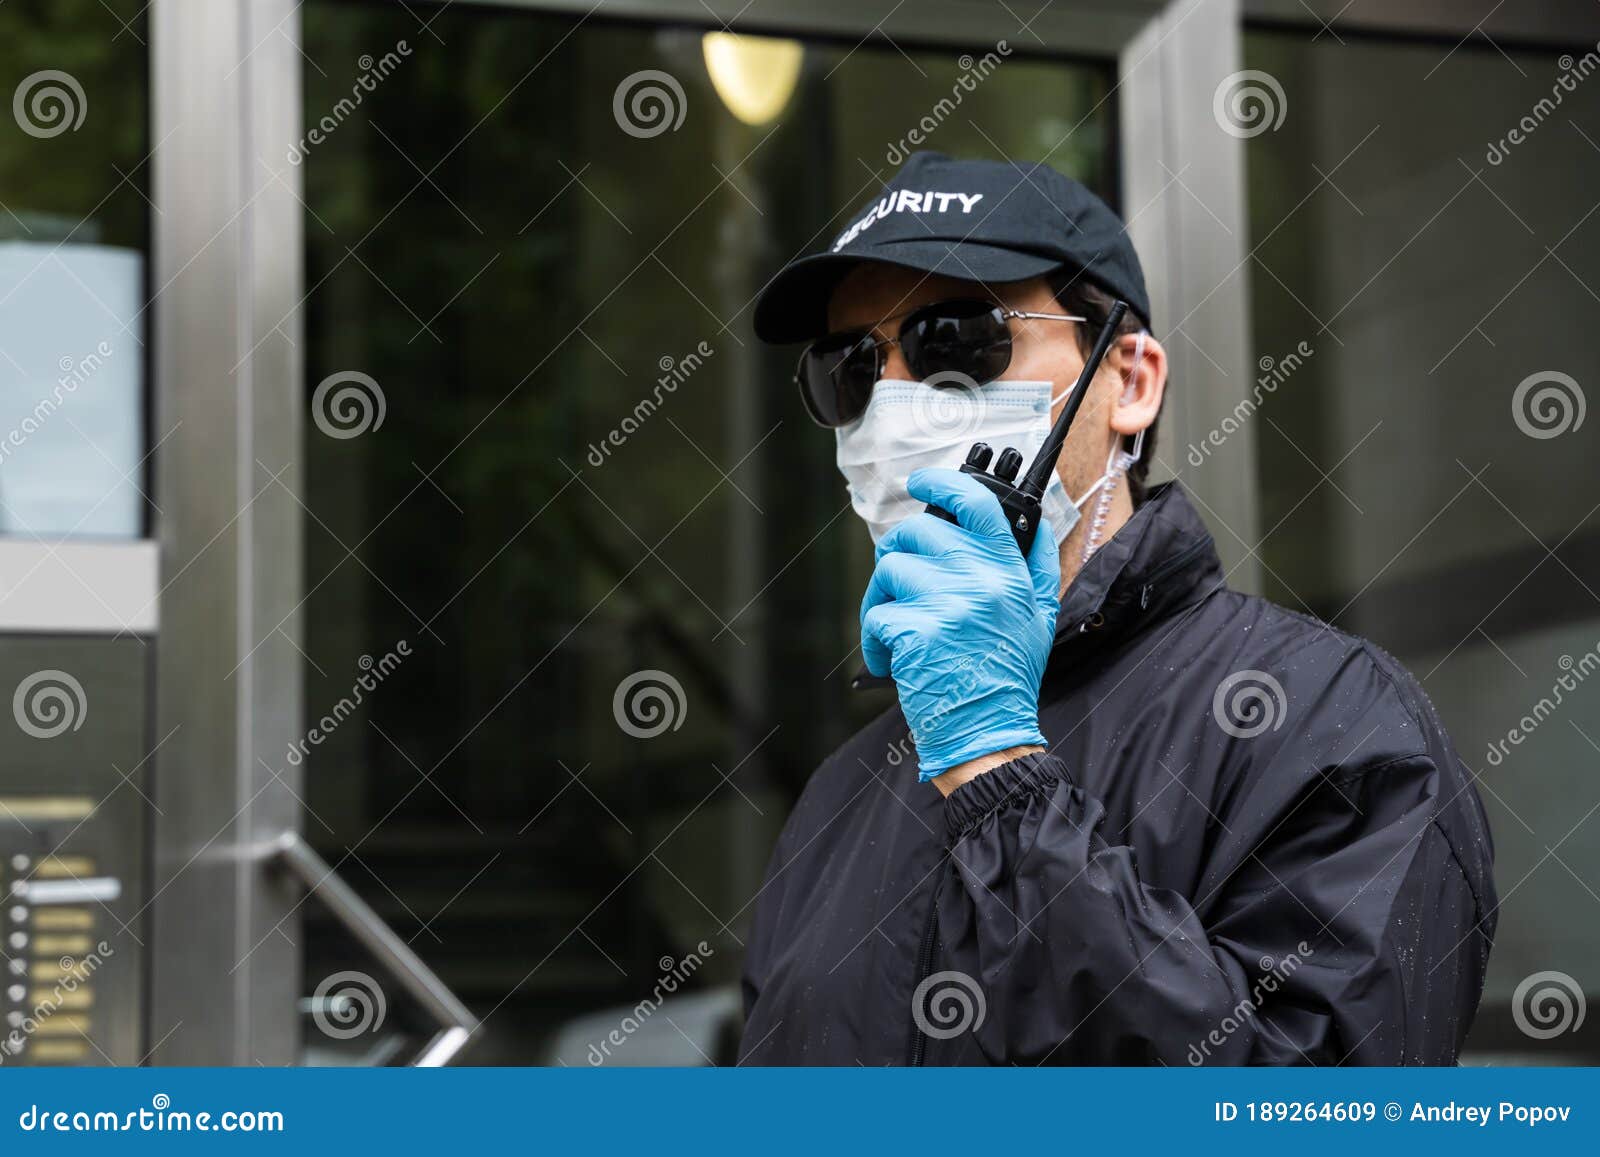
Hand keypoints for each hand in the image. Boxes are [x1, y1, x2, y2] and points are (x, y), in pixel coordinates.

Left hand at [860, 468, 1060, 780]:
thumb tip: (1033, 517)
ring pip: (891, 570)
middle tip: (904, 585)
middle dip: (900, 554)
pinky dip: (876, 639)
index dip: (944, 484)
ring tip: (900, 628)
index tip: (922, 482)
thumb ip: (1035, 562)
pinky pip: (876, 615)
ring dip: (884, 599)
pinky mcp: (916, 633)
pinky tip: (894, 659)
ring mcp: (948, 605)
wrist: (991, 734)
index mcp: (1009, 571)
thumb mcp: (1039, 614)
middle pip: (918, 532)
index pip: (977, 504)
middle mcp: (982, 581)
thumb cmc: (1007, 675)